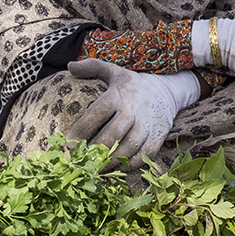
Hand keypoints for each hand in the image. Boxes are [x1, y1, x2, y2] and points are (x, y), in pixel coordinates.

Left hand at [65, 59, 199, 171]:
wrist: (166, 91)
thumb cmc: (131, 84)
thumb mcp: (113, 71)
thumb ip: (92, 67)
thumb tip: (70, 66)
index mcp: (119, 94)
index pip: (97, 112)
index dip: (82, 129)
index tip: (68, 143)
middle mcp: (134, 110)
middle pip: (112, 135)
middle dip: (94, 150)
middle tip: (80, 161)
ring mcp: (147, 125)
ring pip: (128, 148)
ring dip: (110, 161)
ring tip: (94, 169)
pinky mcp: (158, 137)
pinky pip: (143, 156)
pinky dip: (129, 165)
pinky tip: (116, 169)